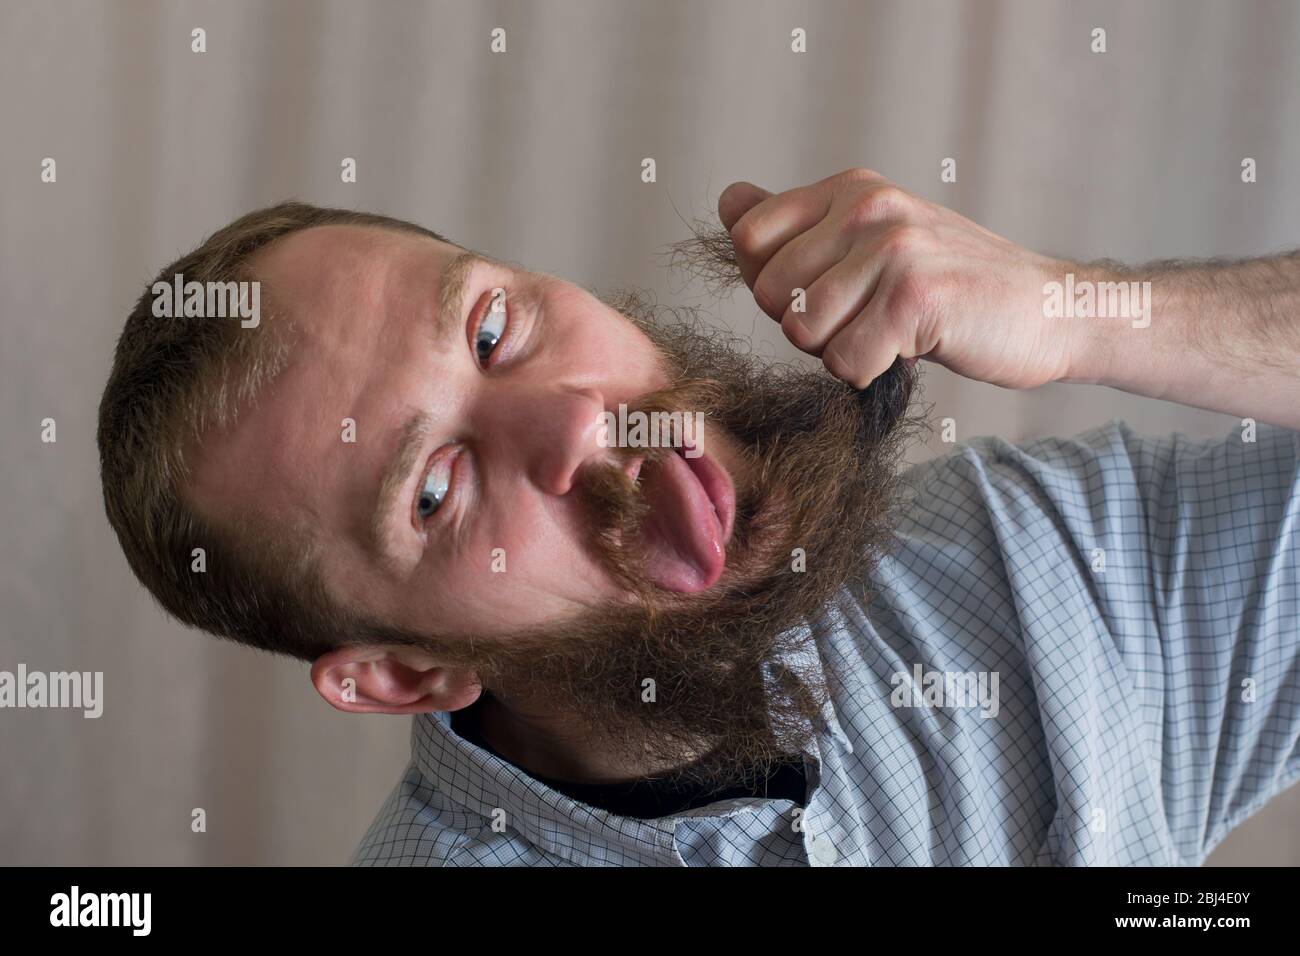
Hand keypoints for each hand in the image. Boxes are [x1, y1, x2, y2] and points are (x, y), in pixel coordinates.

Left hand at [718, 168, 1077, 389]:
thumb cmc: (950, 286)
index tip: (828, 290)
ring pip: (801, 329)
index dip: (774, 284)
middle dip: (805, 324)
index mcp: (850, 189)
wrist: (1047, 310)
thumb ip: (798, 225)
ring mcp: (893, 248)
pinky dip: (868, 372)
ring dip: (838, 350)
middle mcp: (869, 206)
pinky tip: (907, 348)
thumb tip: (729, 200)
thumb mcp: (870, 239)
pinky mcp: (914, 297)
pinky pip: (843, 361)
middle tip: (864, 318)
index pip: (749, 237)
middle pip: (768, 293)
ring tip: (886, 332)